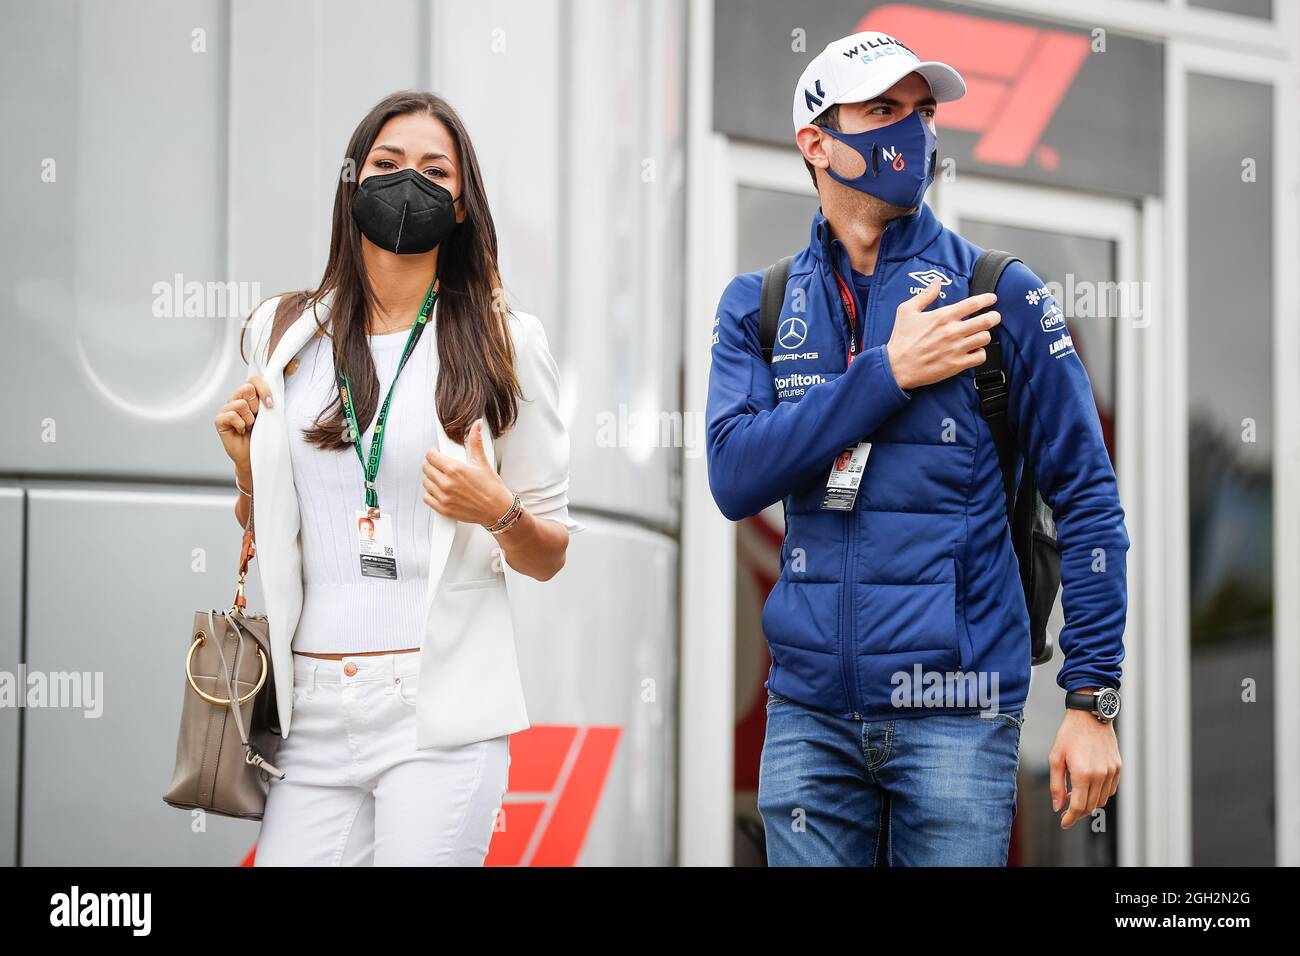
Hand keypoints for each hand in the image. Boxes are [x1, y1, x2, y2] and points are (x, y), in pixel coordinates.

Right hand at [215, 375, 271, 473]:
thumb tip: (296, 363)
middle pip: (247, 388)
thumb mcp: (276, 411)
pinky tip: (241, 431)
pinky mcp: (219, 420)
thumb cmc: (268, 433)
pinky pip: (231, 415)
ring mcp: (226, 408)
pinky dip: (240, 425)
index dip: (264, 389)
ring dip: (250, 418)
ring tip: (250, 427)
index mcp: (250, 395)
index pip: (254, 379)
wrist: (259, 456)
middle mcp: (236, 398)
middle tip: (258, 418)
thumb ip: (279, 391)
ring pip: (240, 403)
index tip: (272, 404)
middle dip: (257, 406)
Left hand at [421, 419, 514, 525]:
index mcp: (454, 469)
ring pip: (426, 482)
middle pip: (426, 468)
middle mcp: (446, 483)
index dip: (433, 452)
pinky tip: (441, 491)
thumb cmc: (492, 488)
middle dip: (433, 465)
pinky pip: (427, 498)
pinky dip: (431, 494)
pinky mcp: (443, 509)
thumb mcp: (482, 462)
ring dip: (432, 479)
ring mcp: (444, 497)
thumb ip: (475, 442)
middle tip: (442, 466)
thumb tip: (476, 425)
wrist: (498, 510)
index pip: (431, 456)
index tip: (437, 453)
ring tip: (443, 478)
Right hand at [885, 280, 1000, 389]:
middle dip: (994, 316)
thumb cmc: (901, 339)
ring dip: (985, 335)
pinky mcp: (957, 364)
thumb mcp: (906, 311)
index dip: (987, 299)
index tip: (992, 299)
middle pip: (987, 321)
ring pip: (985, 338)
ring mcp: (956, 349)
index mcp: (943, 316)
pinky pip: (980, 357)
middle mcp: (953, 331)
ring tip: (980, 335)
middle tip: (994, 317)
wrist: (896, 367)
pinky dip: (980, 353)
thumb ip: (924, 295)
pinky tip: (973, 351)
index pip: (974, 303)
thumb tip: (936, 281)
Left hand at [1049, 699, 1121, 828]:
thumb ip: (1056, 785)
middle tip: (1066, 810)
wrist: (1089, 716)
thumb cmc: (1070, 735)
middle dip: (1078, 812)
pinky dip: (1100, 794)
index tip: (1063, 823)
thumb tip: (1057, 806)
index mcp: (1083, 773)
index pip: (1079, 806)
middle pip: (1091, 805)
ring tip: (1076, 796)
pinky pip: (1111, 789)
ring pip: (1102, 800)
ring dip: (1089, 803)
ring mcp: (1112, 771)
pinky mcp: (1118, 767)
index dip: (1070, 818)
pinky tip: (1089, 788)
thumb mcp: (1055, 758)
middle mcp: (1101, 775)